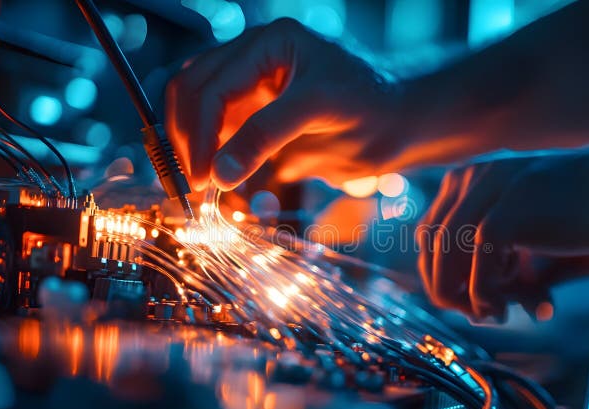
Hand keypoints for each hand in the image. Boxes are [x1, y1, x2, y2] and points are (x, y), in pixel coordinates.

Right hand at [166, 18, 403, 191]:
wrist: (401, 125)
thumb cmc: (372, 107)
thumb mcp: (318, 110)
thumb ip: (266, 135)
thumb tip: (217, 173)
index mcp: (268, 42)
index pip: (212, 86)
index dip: (199, 134)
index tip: (202, 179)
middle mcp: (253, 57)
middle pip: (192, 91)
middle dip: (186, 138)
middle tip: (194, 186)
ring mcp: (252, 84)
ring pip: (196, 108)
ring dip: (189, 144)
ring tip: (200, 185)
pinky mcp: (256, 113)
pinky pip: (216, 128)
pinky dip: (207, 152)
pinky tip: (214, 178)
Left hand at [418, 147, 588, 317]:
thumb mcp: (530, 234)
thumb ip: (494, 260)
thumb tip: (469, 304)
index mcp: (471, 178)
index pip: (430, 236)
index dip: (443, 275)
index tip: (472, 301)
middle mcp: (470, 179)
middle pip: (430, 249)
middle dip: (449, 289)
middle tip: (483, 313)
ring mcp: (485, 193)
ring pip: (445, 261)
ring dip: (468, 298)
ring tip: (500, 313)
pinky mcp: (506, 215)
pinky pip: (476, 271)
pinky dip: (488, 298)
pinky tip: (515, 306)